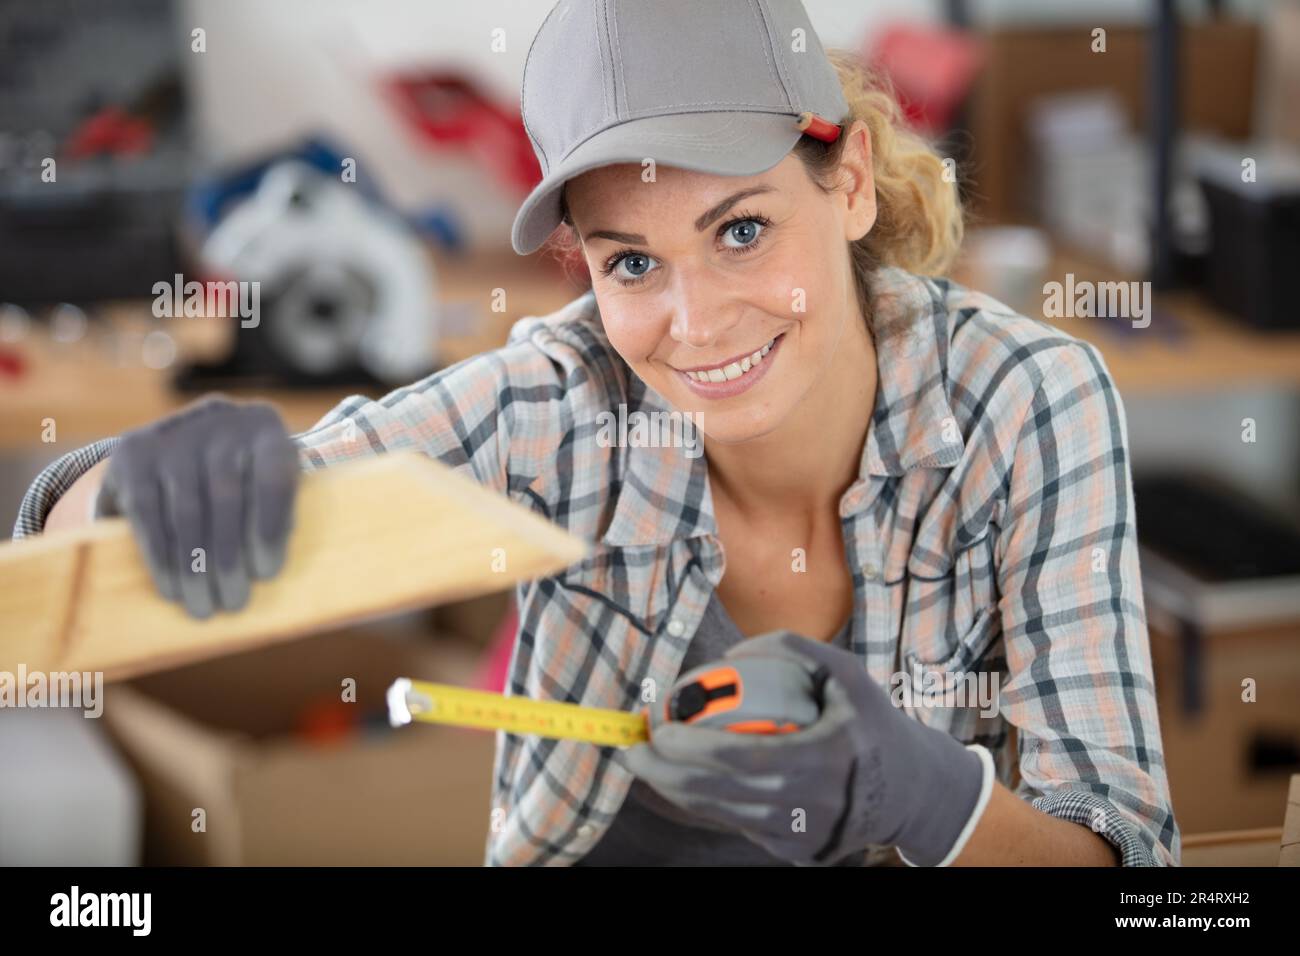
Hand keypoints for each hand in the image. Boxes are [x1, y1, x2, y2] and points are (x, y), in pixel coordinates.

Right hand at [95, 395, 299, 618]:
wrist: (185, 442)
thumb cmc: (245, 478)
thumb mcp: (269, 481)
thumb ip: (279, 511)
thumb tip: (269, 571)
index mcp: (266, 427)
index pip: (273, 478)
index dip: (270, 528)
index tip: (267, 574)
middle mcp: (220, 420)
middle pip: (226, 498)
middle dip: (228, 559)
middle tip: (233, 603)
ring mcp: (174, 434)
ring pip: (186, 510)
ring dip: (194, 566)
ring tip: (203, 606)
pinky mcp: (133, 452)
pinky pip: (147, 513)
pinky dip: (160, 555)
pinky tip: (171, 587)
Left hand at [619, 630, 993, 865]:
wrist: (911, 789)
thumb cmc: (871, 722)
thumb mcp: (844, 671)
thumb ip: (788, 648)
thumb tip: (726, 659)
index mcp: (821, 758)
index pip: (737, 757)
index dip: (688, 746)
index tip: (658, 724)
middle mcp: (809, 804)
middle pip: (716, 792)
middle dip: (662, 772)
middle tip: (633, 748)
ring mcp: (801, 834)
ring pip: (720, 813)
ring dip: (675, 789)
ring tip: (647, 762)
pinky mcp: (796, 850)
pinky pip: (739, 823)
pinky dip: (708, 802)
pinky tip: (685, 780)